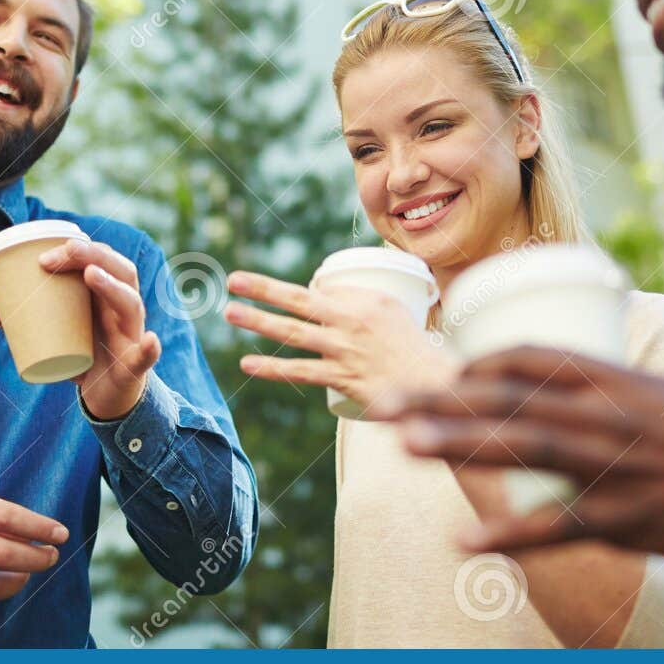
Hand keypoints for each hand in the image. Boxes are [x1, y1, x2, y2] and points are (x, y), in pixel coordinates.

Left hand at [0, 238, 159, 419]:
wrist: (107, 394)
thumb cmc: (80, 352)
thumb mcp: (46, 332)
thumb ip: (13, 317)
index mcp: (105, 292)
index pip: (99, 258)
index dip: (76, 248)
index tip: (41, 254)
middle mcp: (123, 306)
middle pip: (120, 270)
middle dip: (91, 256)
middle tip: (58, 255)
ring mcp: (131, 333)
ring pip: (130, 303)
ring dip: (112, 286)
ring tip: (90, 275)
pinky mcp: (134, 365)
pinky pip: (145, 355)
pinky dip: (149, 349)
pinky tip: (149, 341)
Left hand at [226, 270, 454, 415]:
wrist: (434, 384)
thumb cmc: (410, 348)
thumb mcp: (389, 311)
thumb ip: (356, 302)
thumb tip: (325, 295)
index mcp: (363, 301)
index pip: (316, 290)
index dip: (285, 291)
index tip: (255, 286)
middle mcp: (351, 320)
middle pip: (298, 301)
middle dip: (262, 288)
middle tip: (232, 279)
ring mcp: (345, 350)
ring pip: (293, 332)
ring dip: (258, 321)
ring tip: (230, 312)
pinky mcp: (342, 378)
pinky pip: (301, 371)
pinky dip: (272, 367)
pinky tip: (248, 363)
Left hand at [380, 345, 663, 558]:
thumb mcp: (663, 394)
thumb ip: (609, 391)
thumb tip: (562, 388)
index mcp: (615, 377)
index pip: (529, 357)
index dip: (476, 364)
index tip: (442, 373)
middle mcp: (607, 413)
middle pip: (506, 399)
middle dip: (438, 400)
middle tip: (381, 402)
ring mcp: (614, 467)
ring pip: (519, 450)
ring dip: (455, 446)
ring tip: (400, 445)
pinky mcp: (627, 519)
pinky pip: (556, 528)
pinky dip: (509, 536)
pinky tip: (466, 543)